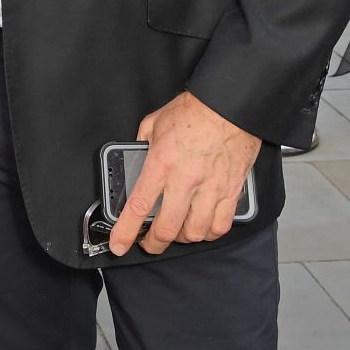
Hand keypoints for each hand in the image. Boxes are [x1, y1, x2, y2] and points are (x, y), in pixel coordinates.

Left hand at [108, 91, 260, 254]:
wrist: (230, 104)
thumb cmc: (196, 110)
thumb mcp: (155, 123)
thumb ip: (143, 143)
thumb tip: (137, 154)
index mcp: (162, 164)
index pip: (139, 208)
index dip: (125, 232)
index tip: (119, 244)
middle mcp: (185, 181)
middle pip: (167, 230)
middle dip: (153, 244)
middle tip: (149, 243)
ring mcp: (211, 188)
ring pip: (194, 233)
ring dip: (181, 238)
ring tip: (176, 231)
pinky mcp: (231, 191)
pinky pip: (220, 225)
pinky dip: (209, 232)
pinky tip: (202, 226)